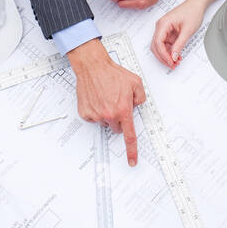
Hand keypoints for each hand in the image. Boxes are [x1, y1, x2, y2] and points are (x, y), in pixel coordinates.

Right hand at [67, 39, 144, 165]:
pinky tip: (96, 99)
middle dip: (119, 119)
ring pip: (105, 122)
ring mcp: (96, 115)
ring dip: (106, 114)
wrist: (93, 67)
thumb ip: (141, 97)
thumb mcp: (136, 82)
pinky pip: (93, 118)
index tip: (132, 161)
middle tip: (116, 104)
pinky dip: (95, 111)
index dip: (132, 150)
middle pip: (117, 128)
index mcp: (123, 110)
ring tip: (105, 97)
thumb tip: (137, 105)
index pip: (129, 136)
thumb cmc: (112, 73)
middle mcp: (109, 115)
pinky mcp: (85, 113)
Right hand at [151, 0, 206, 68]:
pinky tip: (177, 55)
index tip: (170, 62)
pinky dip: (170, 51)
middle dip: (163, 57)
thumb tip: (173, 56)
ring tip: (176, 61)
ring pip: (160, 46)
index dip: (163, 55)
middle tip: (172, 64)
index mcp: (163, 24)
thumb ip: (179, 45)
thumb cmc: (192, 12)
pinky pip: (166, 44)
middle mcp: (161, 26)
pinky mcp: (168, 31)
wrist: (197, 4)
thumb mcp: (187, 31)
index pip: (158, 43)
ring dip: (167, 55)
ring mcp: (164, 29)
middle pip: (156, 46)